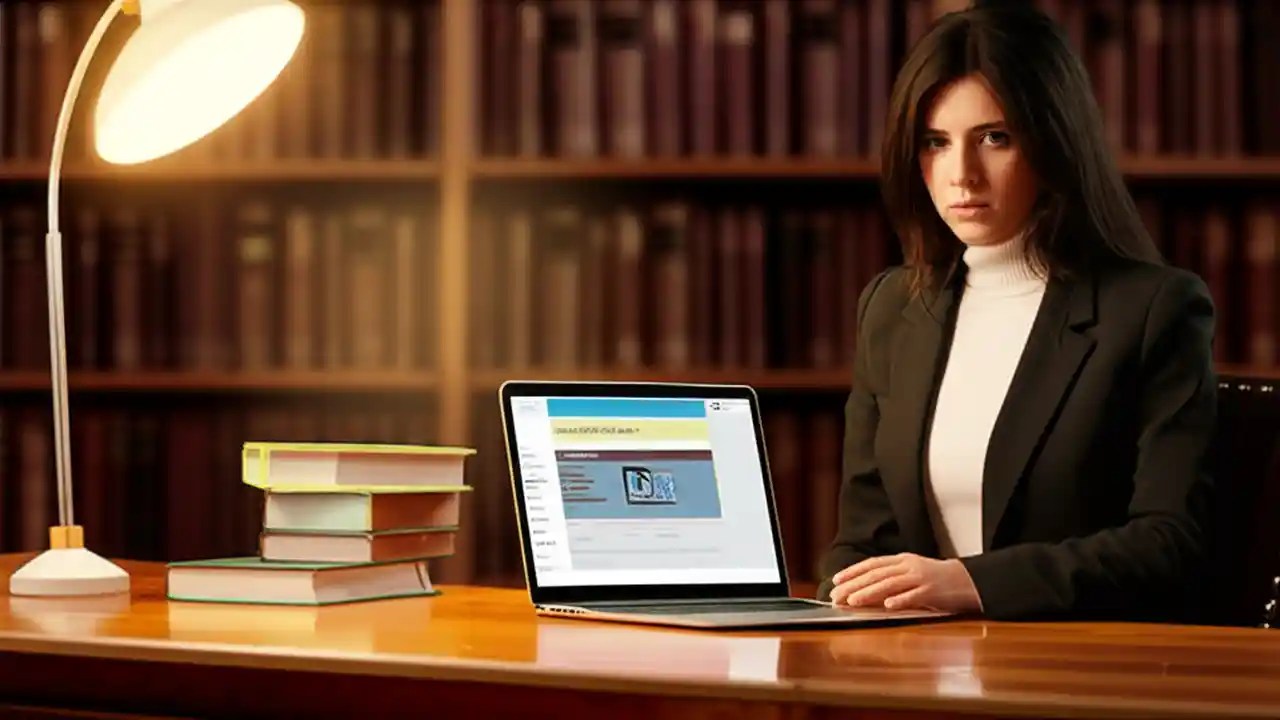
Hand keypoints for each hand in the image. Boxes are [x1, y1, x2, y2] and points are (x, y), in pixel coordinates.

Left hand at [828, 553, 981, 613]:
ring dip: (870, 593)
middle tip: (836, 595)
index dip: (852, 571)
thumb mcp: (911, 573)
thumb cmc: (935, 580)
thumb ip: (890, 578)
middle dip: (854, 585)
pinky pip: (914, 596)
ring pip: (890, 584)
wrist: (967, 581)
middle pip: (876, 575)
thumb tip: (862, 589)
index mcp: (902, 560)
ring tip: (853, 601)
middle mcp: (909, 566)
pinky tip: (887, 606)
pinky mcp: (933, 591)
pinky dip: (900, 600)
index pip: (872, 564)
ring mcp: (921, 578)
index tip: (835, 580)